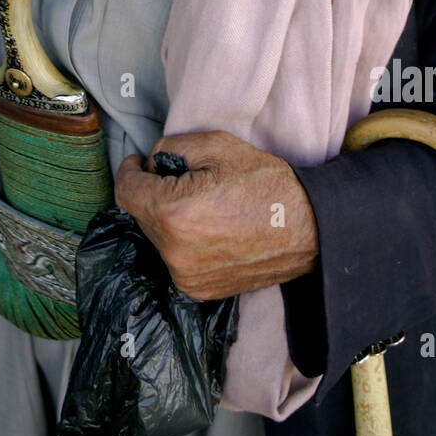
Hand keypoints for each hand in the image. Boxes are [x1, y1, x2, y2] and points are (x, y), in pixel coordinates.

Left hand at [114, 129, 318, 300]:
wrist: (309, 228)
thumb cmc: (266, 183)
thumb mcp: (216, 145)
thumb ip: (171, 148)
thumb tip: (152, 164)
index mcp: (174, 213)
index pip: (127, 191)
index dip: (130, 171)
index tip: (139, 162)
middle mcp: (174, 253)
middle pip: (141, 215)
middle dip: (153, 192)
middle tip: (182, 177)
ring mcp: (186, 276)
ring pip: (157, 238)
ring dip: (167, 218)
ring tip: (202, 204)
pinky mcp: (199, 290)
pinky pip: (175, 258)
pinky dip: (182, 241)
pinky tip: (210, 227)